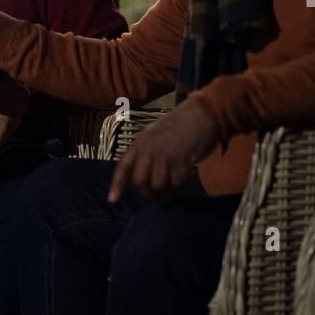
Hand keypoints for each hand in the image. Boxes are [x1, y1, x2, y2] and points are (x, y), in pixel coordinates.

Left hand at [107, 100, 221, 202]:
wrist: (202, 114)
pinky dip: (181, 183)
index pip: (123, 167)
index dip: (116, 185)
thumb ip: (146, 153)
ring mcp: (163, 156)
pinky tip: (186, 174)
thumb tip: (144, 180)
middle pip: (140, 182)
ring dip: (167, 189)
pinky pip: (177, 183)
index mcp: (139, 143)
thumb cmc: (178, 125)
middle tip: (158, 194)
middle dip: (148, 192)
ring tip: (174, 182)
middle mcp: (148, 150)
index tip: (112, 200)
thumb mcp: (154, 135)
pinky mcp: (180, 161)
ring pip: (158, 185)